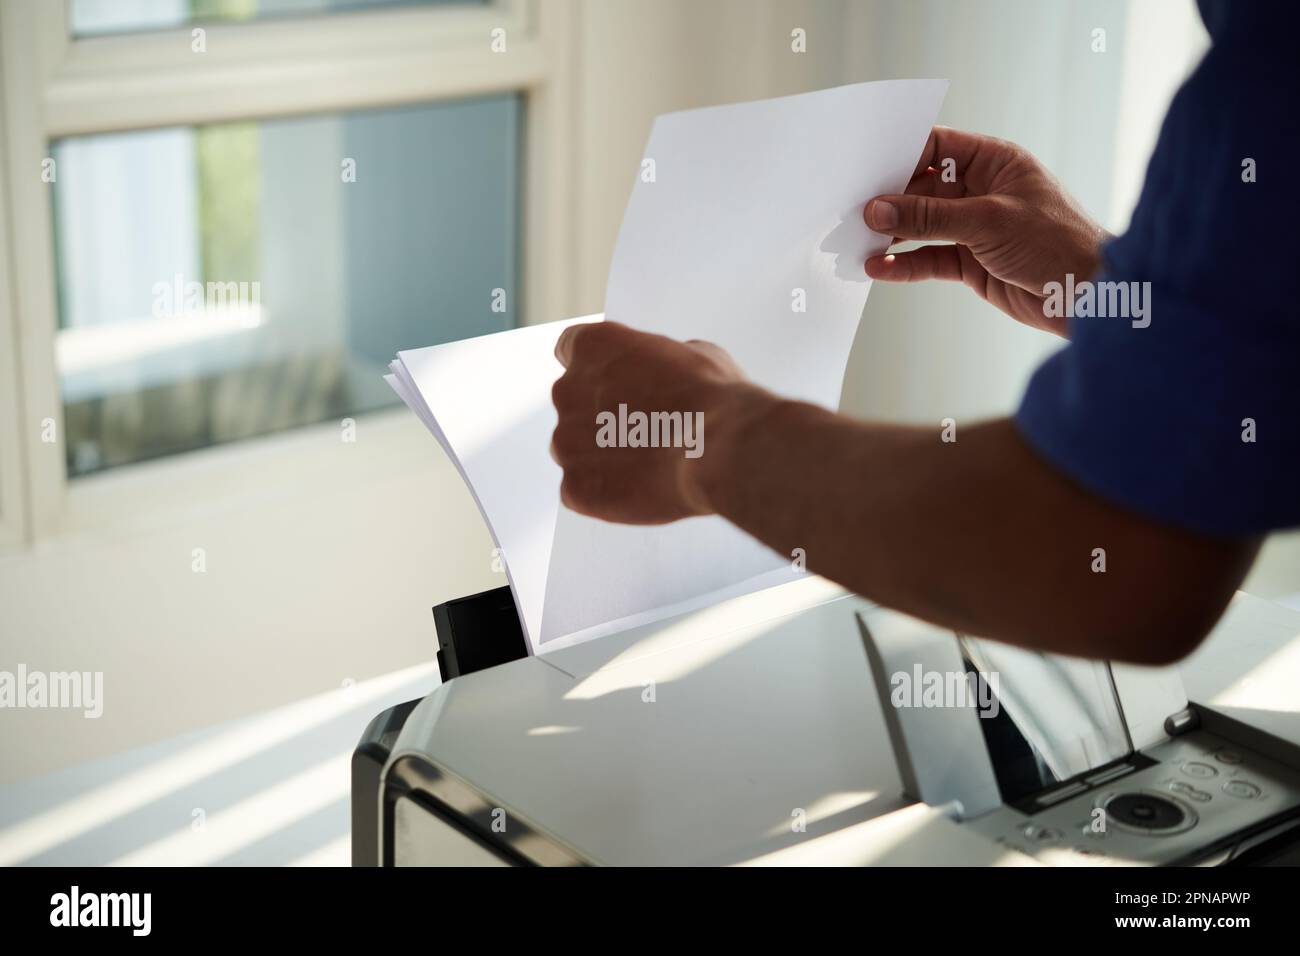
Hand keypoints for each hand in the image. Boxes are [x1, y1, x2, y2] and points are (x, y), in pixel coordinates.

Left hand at [550, 321, 764, 523]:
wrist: (721, 450)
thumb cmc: (713, 398)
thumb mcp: (692, 353)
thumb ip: (658, 361)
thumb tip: (662, 375)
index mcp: (591, 346)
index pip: (571, 350)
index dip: (597, 370)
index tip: (616, 384)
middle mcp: (567, 390)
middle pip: (574, 403)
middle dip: (603, 416)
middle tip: (646, 430)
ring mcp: (565, 443)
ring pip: (575, 451)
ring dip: (603, 456)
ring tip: (650, 464)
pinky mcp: (575, 487)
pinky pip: (581, 491)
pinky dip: (604, 493)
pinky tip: (641, 489)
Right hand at [864, 126, 1106, 335]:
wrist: (1089, 297)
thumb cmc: (1057, 243)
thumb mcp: (988, 221)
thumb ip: (930, 216)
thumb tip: (878, 209)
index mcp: (994, 162)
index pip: (936, 147)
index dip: (900, 155)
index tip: (865, 168)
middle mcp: (981, 191)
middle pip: (921, 189)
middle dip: (888, 201)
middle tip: (851, 212)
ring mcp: (974, 228)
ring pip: (921, 226)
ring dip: (891, 235)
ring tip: (855, 242)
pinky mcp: (971, 263)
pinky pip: (928, 259)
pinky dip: (903, 264)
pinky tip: (878, 268)